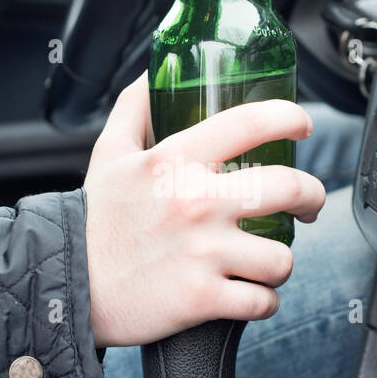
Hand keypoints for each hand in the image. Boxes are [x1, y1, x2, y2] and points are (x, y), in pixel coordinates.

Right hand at [84, 75, 325, 347]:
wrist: (65, 283)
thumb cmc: (91, 220)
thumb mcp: (108, 153)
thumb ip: (134, 109)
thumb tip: (151, 75)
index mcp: (175, 160)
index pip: (252, 122)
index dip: (290, 119)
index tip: (301, 127)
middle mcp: (195, 202)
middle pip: (290, 189)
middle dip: (312, 198)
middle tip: (308, 205)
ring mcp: (203, 253)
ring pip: (282, 257)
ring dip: (281, 262)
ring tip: (267, 262)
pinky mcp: (203, 299)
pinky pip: (262, 302)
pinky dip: (264, 302)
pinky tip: (253, 296)